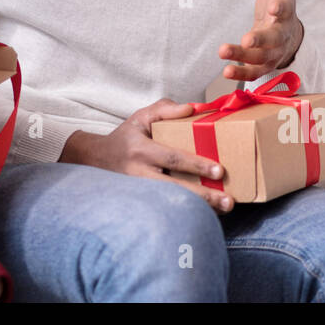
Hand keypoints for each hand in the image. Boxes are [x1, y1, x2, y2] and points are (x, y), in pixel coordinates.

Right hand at [58, 99, 233, 213]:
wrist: (95, 160)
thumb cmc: (125, 137)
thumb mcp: (140, 117)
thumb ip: (165, 109)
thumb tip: (192, 108)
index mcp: (142, 150)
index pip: (172, 158)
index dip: (196, 165)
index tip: (219, 171)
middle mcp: (140, 173)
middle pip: (175, 188)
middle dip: (203, 196)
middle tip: (228, 201)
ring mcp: (140, 192)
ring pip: (172, 204)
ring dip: (199, 209)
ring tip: (222, 211)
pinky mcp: (141, 203)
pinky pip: (166, 210)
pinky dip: (186, 214)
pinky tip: (206, 216)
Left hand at [219, 0, 303, 81]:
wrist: (288, 32)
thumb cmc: (280, 0)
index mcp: (285, 9)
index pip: (285, 8)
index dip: (280, 8)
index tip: (273, 7)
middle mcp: (281, 32)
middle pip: (274, 38)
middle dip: (262, 39)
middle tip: (248, 38)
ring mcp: (272, 51)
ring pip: (261, 57)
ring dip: (243, 57)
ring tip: (223, 52)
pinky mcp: (262, 63)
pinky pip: (253, 71)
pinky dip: (241, 73)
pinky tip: (225, 71)